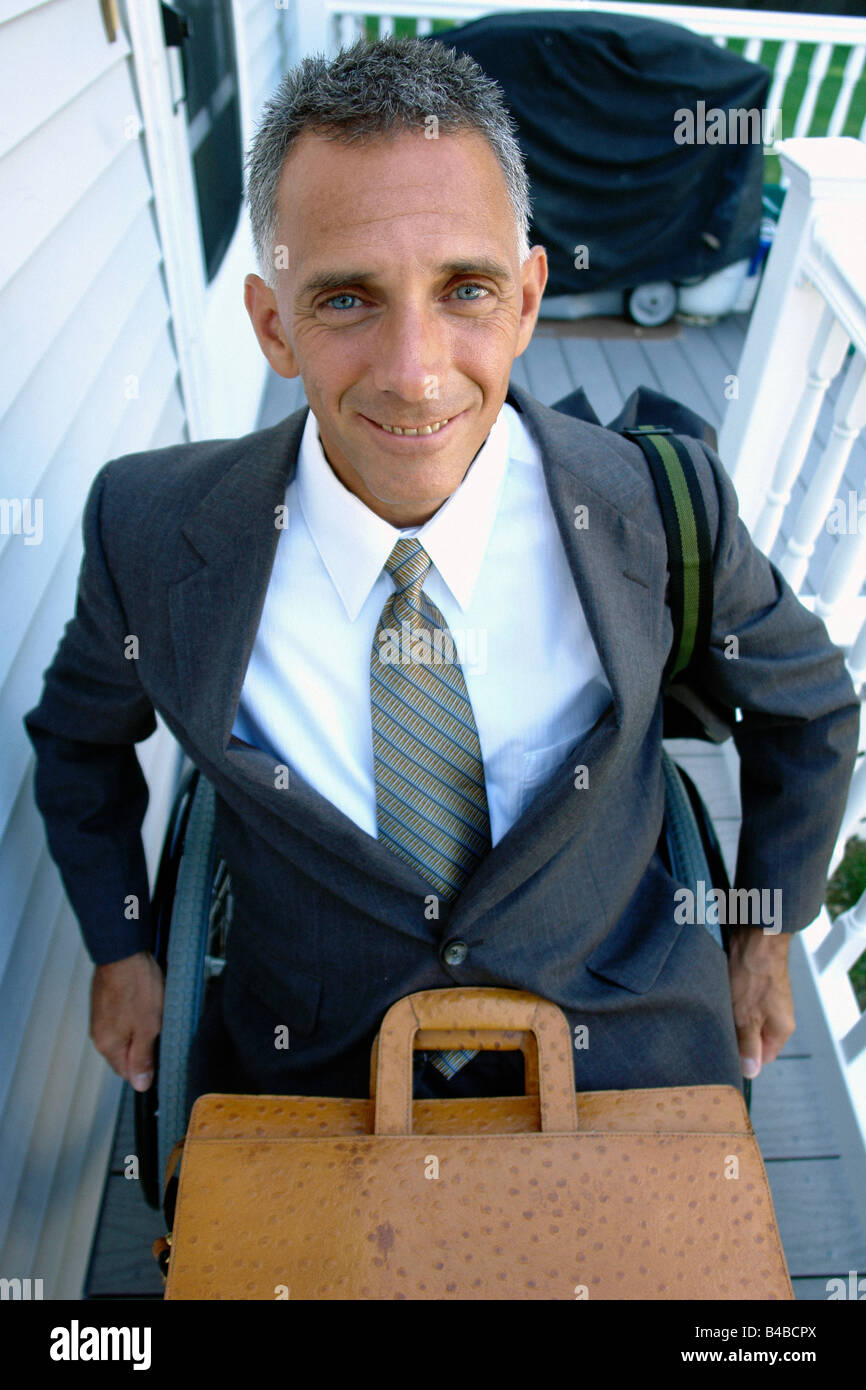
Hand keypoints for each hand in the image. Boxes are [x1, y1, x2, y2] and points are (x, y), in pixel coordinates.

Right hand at [90, 949, 163, 1090]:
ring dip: (142, 1027)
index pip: (126, 1072)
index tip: (160, 1056)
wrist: (124, 951)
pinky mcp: (105, 1001)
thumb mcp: (148, 1027)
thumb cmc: (136, 986)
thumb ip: (142, 1058)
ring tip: (155, 1010)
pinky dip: (136, 1012)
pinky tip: (147, 1000)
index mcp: (107, 1045)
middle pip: (126, 1052)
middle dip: (145, 1045)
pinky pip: (123, 1016)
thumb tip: (140, 1085)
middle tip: (161, 1028)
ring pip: (126, 1033)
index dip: (146, 1068)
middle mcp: (99, 1034)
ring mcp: (101, 1016)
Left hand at [727, 926, 794, 1079]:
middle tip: (715, 1032)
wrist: (755, 935)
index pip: (763, 1057)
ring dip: (727, 1016)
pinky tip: (715, 997)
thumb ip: (748, 1044)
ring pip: (742, 1018)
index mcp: (781, 1028)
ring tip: (714, 1011)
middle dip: (733, 1035)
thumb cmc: (754, 974)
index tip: (724, 1054)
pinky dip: (726, 1000)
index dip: (744, 1058)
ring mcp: (764, 999)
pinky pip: (737, 1001)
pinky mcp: (752, 984)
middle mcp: (776, 1015)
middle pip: (752, 1037)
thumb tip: (750, 1071)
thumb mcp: (747, 1016)